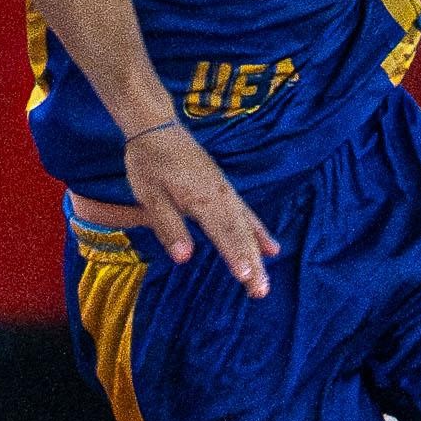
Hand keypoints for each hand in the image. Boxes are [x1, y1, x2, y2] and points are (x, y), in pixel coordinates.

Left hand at [120, 121, 277, 297]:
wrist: (156, 128)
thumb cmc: (149, 163)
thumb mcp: (150, 196)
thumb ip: (168, 226)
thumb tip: (183, 257)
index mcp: (201, 199)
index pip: (223, 233)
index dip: (235, 256)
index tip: (247, 278)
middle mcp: (220, 197)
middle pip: (240, 235)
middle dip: (252, 264)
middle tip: (261, 292)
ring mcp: (225, 192)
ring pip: (246, 227)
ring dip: (257, 255)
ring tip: (265, 281)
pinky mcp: (224, 189)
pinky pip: (247, 214)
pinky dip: (259, 232)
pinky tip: (271, 248)